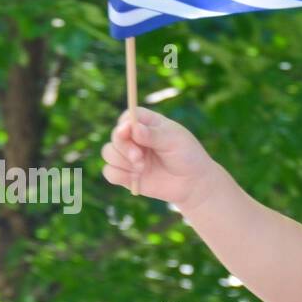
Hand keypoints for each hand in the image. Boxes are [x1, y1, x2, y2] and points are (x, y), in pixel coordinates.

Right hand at [101, 108, 220, 210]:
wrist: (193, 184)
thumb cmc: (187, 156)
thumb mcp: (174, 141)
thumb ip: (153, 135)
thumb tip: (133, 128)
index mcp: (147, 124)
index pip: (127, 117)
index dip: (124, 124)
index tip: (127, 131)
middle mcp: (135, 138)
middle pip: (115, 136)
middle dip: (124, 147)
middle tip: (138, 157)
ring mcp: (129, 156)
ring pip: (108, 153)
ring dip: (121, 161)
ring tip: (141, 169)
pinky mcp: (127, 174)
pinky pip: (109, 172)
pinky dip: (118, 175)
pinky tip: (135, 178)